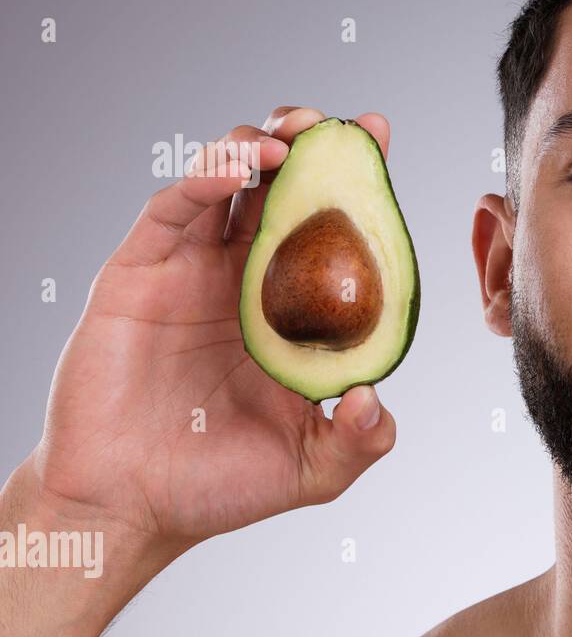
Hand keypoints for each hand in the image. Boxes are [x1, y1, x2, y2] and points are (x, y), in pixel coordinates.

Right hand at [27, 107, 398, 551]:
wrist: (128, 508)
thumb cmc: (218, 487)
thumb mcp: (313, 469)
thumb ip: (360, 439)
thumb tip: (375, 396)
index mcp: (291, 310)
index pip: (328, 227)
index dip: (355, 178)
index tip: (379, 135)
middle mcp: (244, 279)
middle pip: (279, 185)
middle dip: (309, 142)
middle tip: (338, 128)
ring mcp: (191, 271)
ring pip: (226, 180)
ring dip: (258, 145)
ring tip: (291, 141)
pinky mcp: (140, 272)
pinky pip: (173, 207)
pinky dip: (205, 176)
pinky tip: (239, 167)